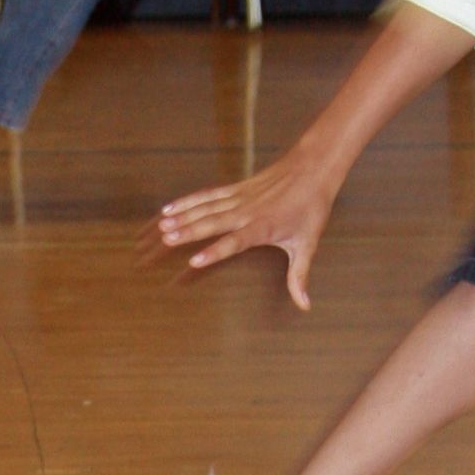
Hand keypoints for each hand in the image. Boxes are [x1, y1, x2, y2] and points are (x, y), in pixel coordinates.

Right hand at [148, 146, 344, 308]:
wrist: (313, 169)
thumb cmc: (311, 208)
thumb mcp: (308, 244)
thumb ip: (300, 276)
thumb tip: (304, 305)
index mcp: (263, 227)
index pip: (234, 242)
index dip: (215, 252)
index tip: (194, 260)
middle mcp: (247, 212)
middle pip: (212, 223)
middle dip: (188, 232)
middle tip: (166, 240)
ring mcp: (239, 198)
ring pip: (205, 208)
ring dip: (182, 216)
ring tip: (162, 226)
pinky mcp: (236, 189)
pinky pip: (207, 196)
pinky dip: (187, 201)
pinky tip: (169, 207)